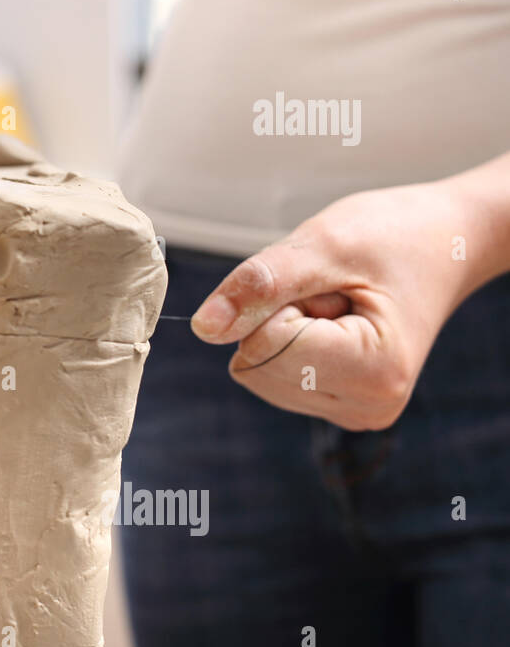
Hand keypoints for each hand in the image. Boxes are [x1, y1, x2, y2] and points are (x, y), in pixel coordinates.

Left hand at [190, 180, 485, 430]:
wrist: (444, 242)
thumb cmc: (395, 235)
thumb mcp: (323, 244)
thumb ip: (258, 286)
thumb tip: (203, 328)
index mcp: (374, 373)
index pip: (263, 347)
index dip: (281, 302)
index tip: (332, 284)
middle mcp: (365, 407)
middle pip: (255, 366)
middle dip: (281, 317)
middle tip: (336, 292)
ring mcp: (352, 411)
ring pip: (257, 372)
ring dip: (285, 327)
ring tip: (339, 303)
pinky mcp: (337, 404)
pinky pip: (270, 374)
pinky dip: (289, 339)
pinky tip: (335, 319)